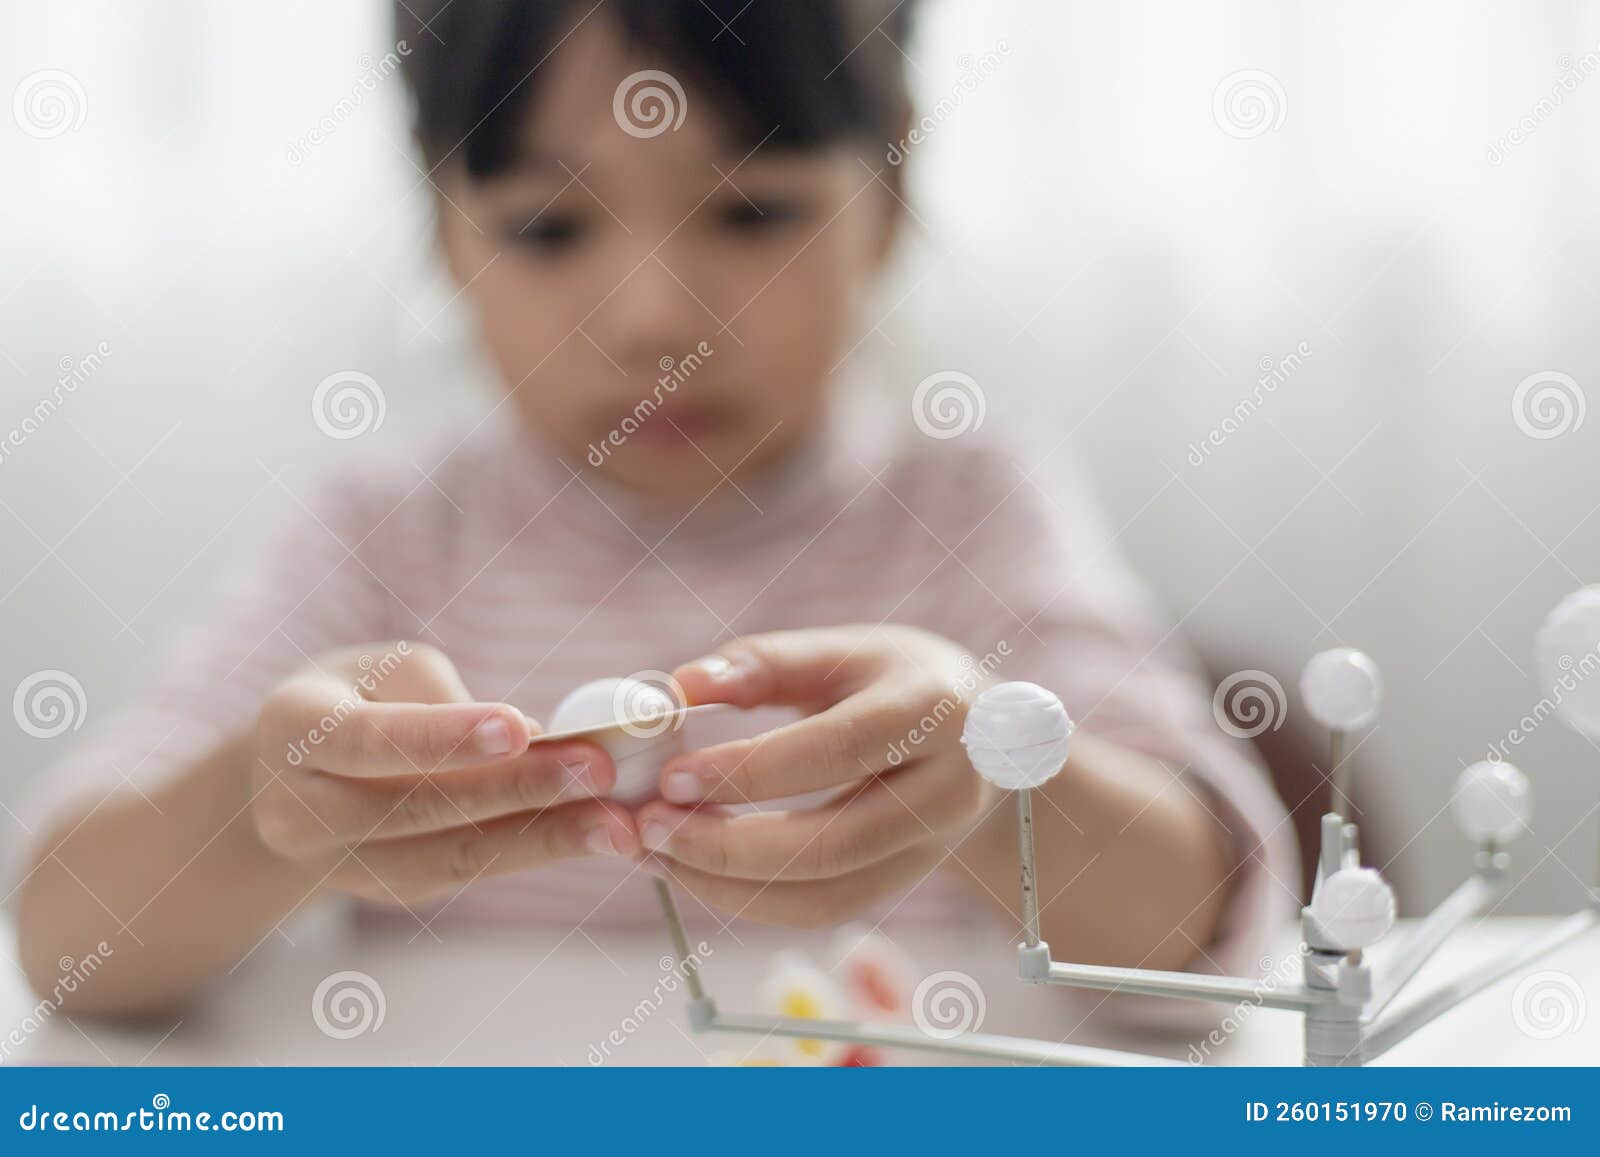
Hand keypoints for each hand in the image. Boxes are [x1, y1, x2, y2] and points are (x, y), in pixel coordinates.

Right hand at [249, 643, 639, 904]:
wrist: (290, 777)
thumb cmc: (354, 698)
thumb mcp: (382, 669)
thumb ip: (446, 698)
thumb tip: (534, 739)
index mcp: (292, 730)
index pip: (370, 738)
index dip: (445, 737)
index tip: (519, 727)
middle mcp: (299, 809)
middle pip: (418, 807)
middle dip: (517, 790)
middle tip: (597, 771)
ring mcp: (340, 864)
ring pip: (449, 856)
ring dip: (542, 839)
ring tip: (616, 824)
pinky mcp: (389, 891)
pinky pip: (466, 872)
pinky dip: (534, 852)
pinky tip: (594, 835)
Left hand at [633, 625, 994, 927]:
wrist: (981, 739)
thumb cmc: (895, 680)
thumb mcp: (844, 650)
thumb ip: (765, 663)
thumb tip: (678, 686)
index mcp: (933, 711)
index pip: (838, 750)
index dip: (751, 770)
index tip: (671, 777)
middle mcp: (946, 789)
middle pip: (833, 843)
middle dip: (727, 846)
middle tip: (647, 827)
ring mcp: (932, 848)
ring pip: (825, 894)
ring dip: (727, 884)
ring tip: (654, 852)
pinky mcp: (903, 884)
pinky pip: (822, 911)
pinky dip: (749, 900)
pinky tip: (693, 870)